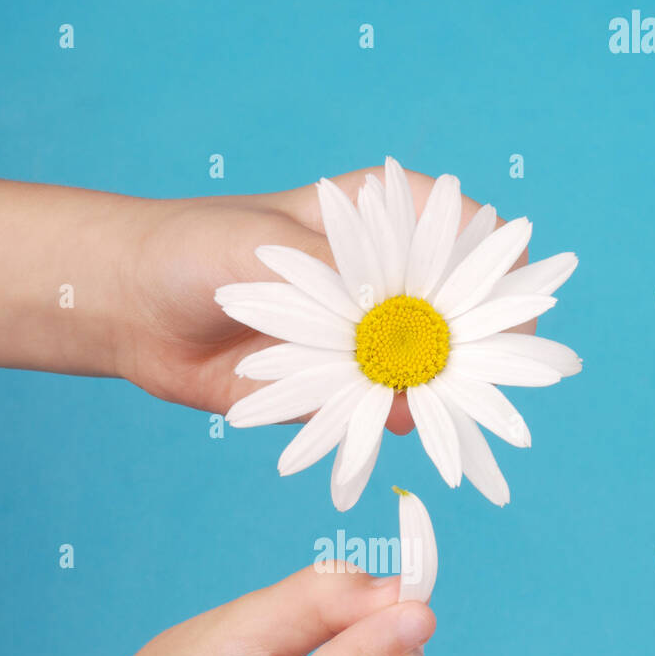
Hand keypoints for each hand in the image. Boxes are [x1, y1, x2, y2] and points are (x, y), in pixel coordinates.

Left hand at [117, 166, 532, 434]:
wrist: (132, 309)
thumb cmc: (197, 250)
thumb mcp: (270, 250)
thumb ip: (340, 286)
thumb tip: (406, 329)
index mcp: (381, 220)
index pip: (471, 239)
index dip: (506, 274)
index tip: (522, 313)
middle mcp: (383, 282)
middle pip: (462, 318)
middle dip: (487, 354)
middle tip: (507, 387)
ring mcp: (364, 341)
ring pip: (428, 376)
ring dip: (442, 402)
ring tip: (444, 419)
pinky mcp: (336, 392)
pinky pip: (377, 419)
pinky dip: (385, 432)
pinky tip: (383, 435)